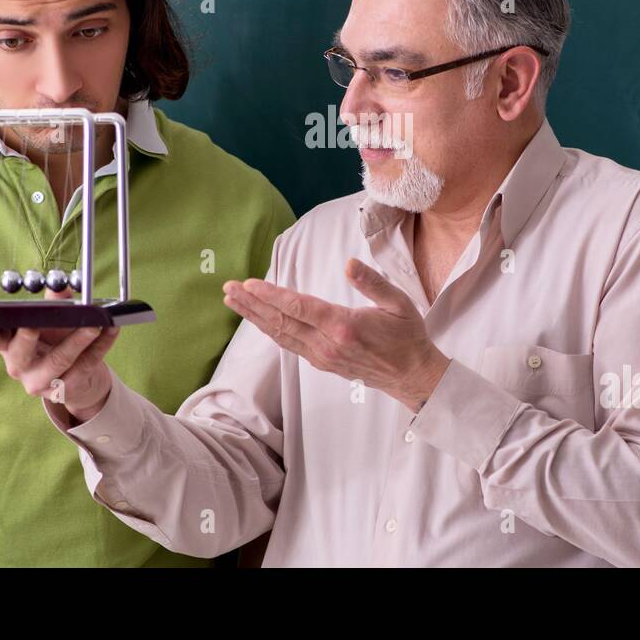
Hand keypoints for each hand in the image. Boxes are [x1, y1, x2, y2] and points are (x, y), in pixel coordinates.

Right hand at [0, 285, 119, 422]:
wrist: (78, 378)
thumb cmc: (57, 340)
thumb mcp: (52, 320)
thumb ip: (55, 302)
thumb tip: (60, 286)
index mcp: (8, 344)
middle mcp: (19, 365)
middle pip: (19, 353)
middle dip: (27, 337)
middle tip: (35, 323)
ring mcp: (40, 381)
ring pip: (58, 361)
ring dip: (78, 340)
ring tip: (94, 324)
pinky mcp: (64, 390)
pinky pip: (85, 365)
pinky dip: (101, 346)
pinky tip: (112, 329)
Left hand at [221, 258, 448, 411]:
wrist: (411, 375)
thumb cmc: (406, 335)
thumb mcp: (398, 303)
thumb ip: (372, 282)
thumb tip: (349, 264)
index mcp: (344, 327)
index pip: (299, 307)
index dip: (272, 295)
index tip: (250, 284)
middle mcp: (328, 344)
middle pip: (281, 321)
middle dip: (252, 304)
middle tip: (228, 289)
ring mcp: (322, 356)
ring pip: (281, 334)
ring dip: (255, 317)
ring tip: (234, 301)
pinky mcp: (321, 362)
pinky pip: (289, 344)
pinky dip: (270, 330)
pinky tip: (259, 320)